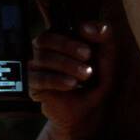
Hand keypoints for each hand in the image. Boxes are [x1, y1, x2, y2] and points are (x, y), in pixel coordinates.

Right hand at [27, 17, 117, 139]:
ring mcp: (36, 67)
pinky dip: (57, 79)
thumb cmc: (96, 83)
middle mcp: (44, 51)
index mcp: (60, 40)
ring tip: (86, 74)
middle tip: (88, 55)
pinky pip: (39, 78)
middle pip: (46, 38)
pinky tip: (72, 84)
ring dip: (67, 64)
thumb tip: (88, 26)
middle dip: (68, 46)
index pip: (59, 27)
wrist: (87, 112)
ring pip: (43, 57)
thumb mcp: (106, 61)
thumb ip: (104, 39)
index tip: (91, 47)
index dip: (75, 33)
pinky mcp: (33, 86)